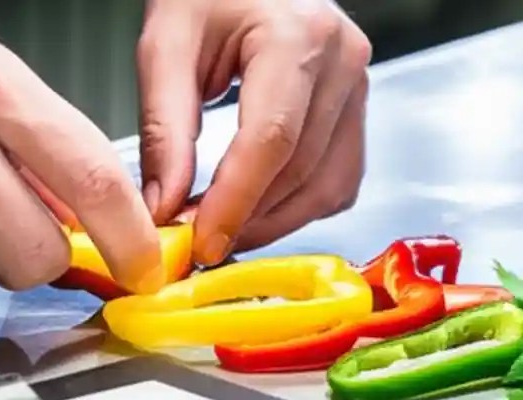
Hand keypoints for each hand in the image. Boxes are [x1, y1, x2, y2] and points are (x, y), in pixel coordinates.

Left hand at [137, 0, 371, 265]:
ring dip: (273, 222)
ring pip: (326, 186)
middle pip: (300, 170)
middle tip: (196, 244)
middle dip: (246, 219)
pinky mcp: (356, 110)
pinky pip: (337, 180)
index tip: (202, 243)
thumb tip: (163, 208)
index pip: (272, 139)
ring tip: (221, 231)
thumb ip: (164, 128)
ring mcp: (358, 86)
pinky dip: (297, 207)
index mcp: (297, 33)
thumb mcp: (167, 43)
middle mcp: (342, 60)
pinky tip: (256, 210)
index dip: (236, 202)